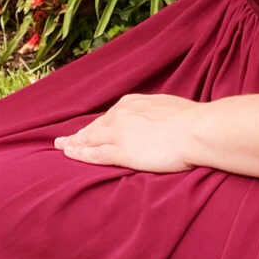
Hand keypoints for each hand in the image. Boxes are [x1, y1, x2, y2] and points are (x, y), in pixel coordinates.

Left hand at [55, 92, 205, 171]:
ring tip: (61, 147)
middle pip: (95, 127)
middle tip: (64, 139)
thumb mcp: (168, 108)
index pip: (110, 116)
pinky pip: (94, 154)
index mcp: (133, 103)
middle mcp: (121, 115)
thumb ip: (156, 114)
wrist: (196, 130)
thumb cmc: (192, 120)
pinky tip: (69, 155)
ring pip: (89, 139)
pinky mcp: (121, 152)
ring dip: (74, 143)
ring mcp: (119, 134)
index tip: (91, 130)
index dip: (98, 125)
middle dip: (80, 133)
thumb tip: (159, 120)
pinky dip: (79, 154)